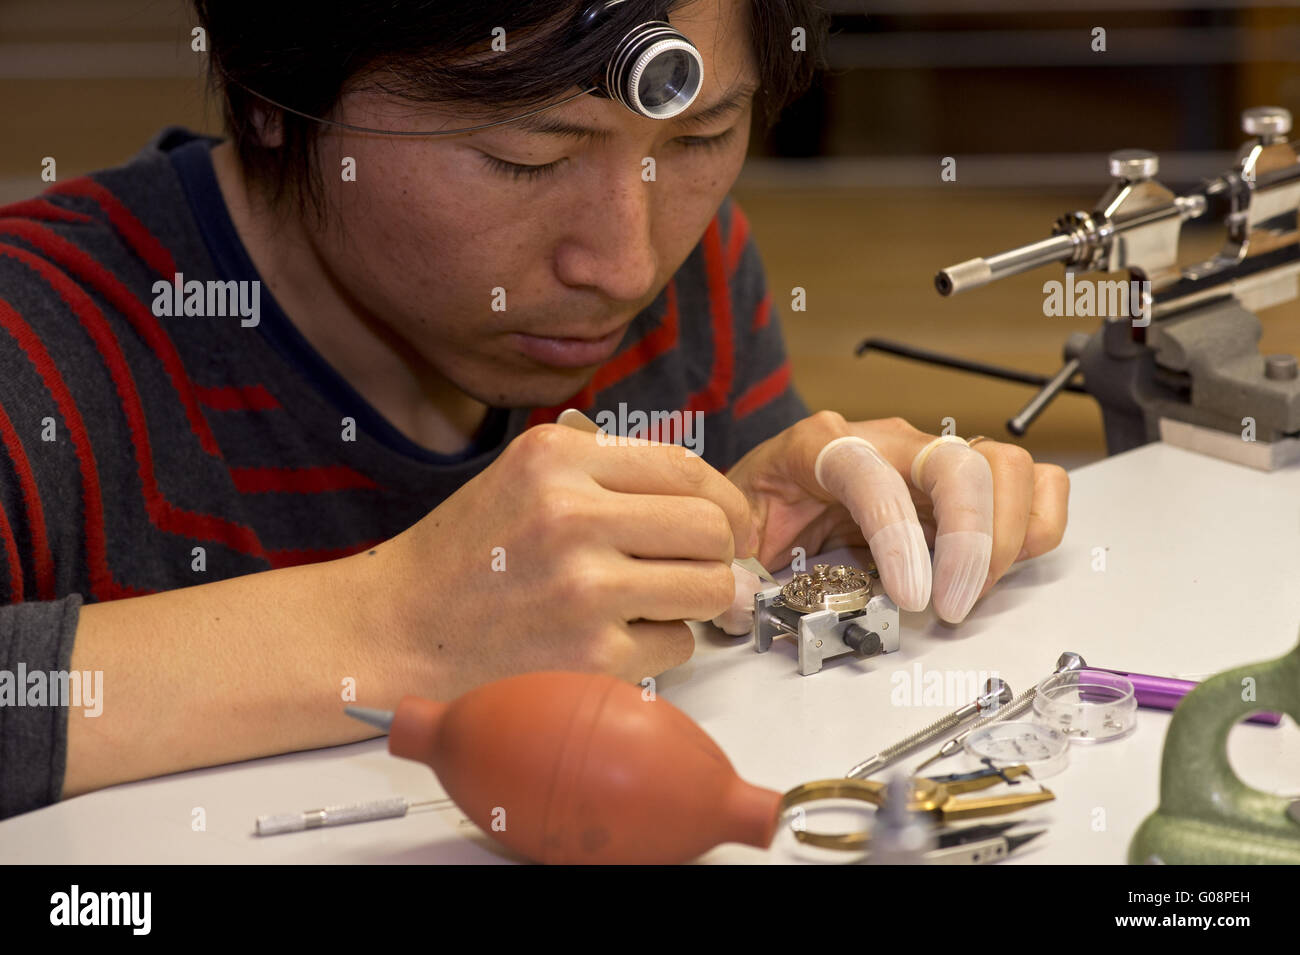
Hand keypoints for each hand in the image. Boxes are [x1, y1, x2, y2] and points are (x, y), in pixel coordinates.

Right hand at [374, 424, 753, 693]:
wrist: (397, 629)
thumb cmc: (466, 556)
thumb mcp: (527, 477)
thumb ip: (615, 479)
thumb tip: (716, 513)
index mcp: (555, 458)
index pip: (688, 469)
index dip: (723, 502)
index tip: (725, 523)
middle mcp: (570, 515)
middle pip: (712, 528)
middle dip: (717, 553)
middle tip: (696, 567)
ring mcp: (582, 588)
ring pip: (708, 588)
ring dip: (695, 600)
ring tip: (651, 601)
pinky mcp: (590, 654)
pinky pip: (677, 646)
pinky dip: (658, 645)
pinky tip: (612, 636)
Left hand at [724, 411, 1068, 623]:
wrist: (776, 485)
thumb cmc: (762, 507)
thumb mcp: (738, 533)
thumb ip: (738, 565)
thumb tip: (745, 604)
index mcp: (819, 447)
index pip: (871, 475)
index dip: (897, 536)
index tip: (912, 597)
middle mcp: (885, 441)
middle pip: (957, 464)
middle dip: (972, 542)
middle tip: (953, 606)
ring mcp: (931, 454)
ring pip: (1005, 466)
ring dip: (1007, 538)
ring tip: (973, 592)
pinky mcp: (966, 477)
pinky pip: (1032, 480)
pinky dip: (1034, 526)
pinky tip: (1002, 566)